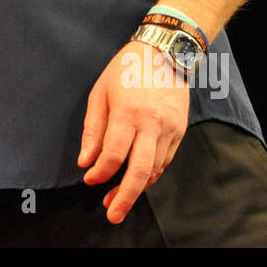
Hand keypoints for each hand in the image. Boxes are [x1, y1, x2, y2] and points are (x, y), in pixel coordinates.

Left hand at [76, 40, 190, 223]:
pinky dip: (151, 174)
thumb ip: (93, 129)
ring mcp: (170, 128)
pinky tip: (138, 179)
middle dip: (124, 197)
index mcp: (127, 112)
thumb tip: (86, 161)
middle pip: (139, 170)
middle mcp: (151, 123)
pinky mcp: (180, 130)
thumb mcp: (100, 92)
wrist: (164, 51)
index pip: (113, 154)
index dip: (100, 173)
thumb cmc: (126, 69)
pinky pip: (165, 160)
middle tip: (112, 215)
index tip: (89, 180)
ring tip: (119, 200)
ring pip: (155, 169)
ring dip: (137, 188)